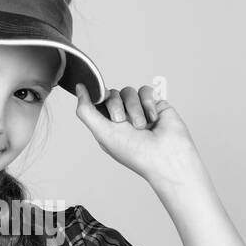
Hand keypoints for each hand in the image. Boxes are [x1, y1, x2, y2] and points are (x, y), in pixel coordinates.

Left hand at [74, 83, 200, 186]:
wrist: (167, 156)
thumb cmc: (135, 152)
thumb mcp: (102, 133)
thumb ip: (86, 110)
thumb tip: (79, 88)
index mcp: (107, 126)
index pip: (97, 103)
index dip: (98, 100)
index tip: (101, 103)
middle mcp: (123, 118)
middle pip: (111, 94)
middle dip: (117, 107)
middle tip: (124, 123)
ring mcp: (139, 111)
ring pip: (128, 91)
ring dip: (134, 108)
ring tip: (142, 126)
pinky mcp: (155, 105)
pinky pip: (146, 91)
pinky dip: (148, 104)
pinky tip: (153, 119)